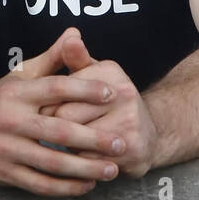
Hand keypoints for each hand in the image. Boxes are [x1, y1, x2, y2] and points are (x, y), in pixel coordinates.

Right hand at [0, 28, 128, 196]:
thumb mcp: (20, 76)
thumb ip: (52, 58)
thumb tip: (75, 34)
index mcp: (16, 93)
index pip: (55, 89)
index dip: (85, 90)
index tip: (112, 93)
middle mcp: (9, 121)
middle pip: (58, 131)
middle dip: (93, 139)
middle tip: (121, 143)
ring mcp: (5, 149)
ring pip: (51, 162)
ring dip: (84, 169)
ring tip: (111, 169)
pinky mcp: (4, 173)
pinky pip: (39, 184)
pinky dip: (65, 188)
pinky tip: (86, 185)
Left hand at [37, 31, 159, 178]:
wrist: (149, 135)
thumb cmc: (108, 103)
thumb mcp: (91, 76)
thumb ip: (74, 58)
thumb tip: (70, 36)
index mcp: (109, 70)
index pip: (60, 91)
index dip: (50, 105)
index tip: (53, 110)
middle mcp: (124, 92)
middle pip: (65, 116)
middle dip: (58, 128)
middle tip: (67, 129)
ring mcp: (131, 121)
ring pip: (76, 141)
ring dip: (71, 147)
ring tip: (81, 141)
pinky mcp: (134, 150)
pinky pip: (90, 161)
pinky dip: (85, 163)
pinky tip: (94, 155)